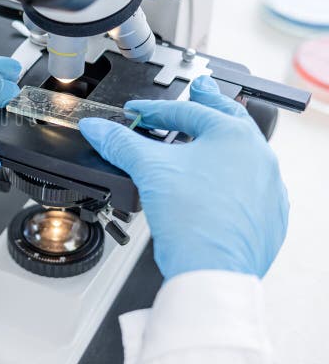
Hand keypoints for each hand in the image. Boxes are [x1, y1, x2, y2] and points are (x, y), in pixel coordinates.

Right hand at [79, 75, 288, 279]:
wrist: (215, 272)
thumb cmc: (194, 221)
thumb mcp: (148, 169)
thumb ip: (120, 142)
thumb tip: (97, 128)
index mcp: (235, 135)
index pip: (188, 110)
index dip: (154, 109)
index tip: (135, 112)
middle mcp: (260, 157)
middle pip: (228, 121)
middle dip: (206, 106)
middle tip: (198, 91)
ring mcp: (267, 187)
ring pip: (240, 154)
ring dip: (218, 143)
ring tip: (201, 139)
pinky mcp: (267, 215)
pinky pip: (247, 186)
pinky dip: (228, 177)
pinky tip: (211, 185)